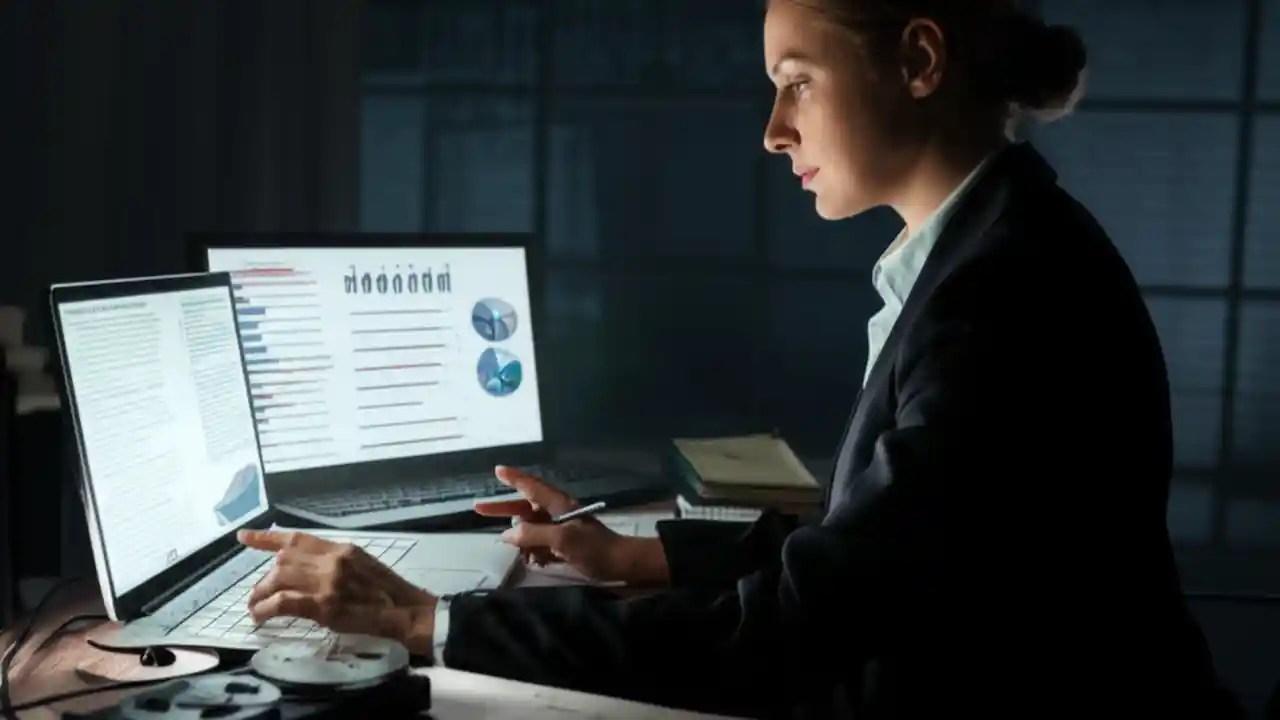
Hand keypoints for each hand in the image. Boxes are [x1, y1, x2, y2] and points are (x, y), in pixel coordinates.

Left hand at [237, 530, 437, 654]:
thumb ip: (336, 565)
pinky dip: (266, 608)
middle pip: (282, 560)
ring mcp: (326, 582)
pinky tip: (260, 616)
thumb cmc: (388, 594)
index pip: (297, 538)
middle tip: (259, 594)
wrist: (405, 612)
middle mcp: (332, 560)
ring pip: (278, 579)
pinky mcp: (323, 605)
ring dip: (261, 594)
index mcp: (342, 549)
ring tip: (256, 608)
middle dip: (265, 578)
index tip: (243, 537)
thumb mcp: (363, 567)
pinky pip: (282, 602)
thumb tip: (308, 571)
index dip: (266, 538)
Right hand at [474, 465, 667, 584]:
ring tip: (527, 557)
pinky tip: (538, 563)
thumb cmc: (593, 547)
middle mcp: (556, 514)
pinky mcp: (563, 546)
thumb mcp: (561, 539)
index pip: (531, 487)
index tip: (497, 469)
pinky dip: (536, 554)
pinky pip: (540, 546)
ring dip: (524, 543)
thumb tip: (507, 534)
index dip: (514, 478)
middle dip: (503, 511)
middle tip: (478, 508)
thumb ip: (532, 534)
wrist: (619, 564)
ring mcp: (559, 530)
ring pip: (530, 531)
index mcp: (558, 505)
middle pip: (524, 509)